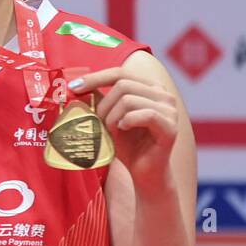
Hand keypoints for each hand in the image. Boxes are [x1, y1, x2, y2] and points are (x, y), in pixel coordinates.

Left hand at [68, 66, 179, 189]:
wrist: (144, 173)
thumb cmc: (127, 146)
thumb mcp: (109, 119)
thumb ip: (99, 101)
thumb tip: (77, 85)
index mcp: (149, 88)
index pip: (120, 73)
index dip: (95, 77)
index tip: (74, 87)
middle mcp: (162, 95)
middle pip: (123, 84)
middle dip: (103, 105)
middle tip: (97, 122)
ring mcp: (169, 110)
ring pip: (129, 100)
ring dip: (112, 117)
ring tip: (110, 131)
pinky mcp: (171, 127)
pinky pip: (145, 115)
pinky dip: (127, 122)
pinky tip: (122, 130)